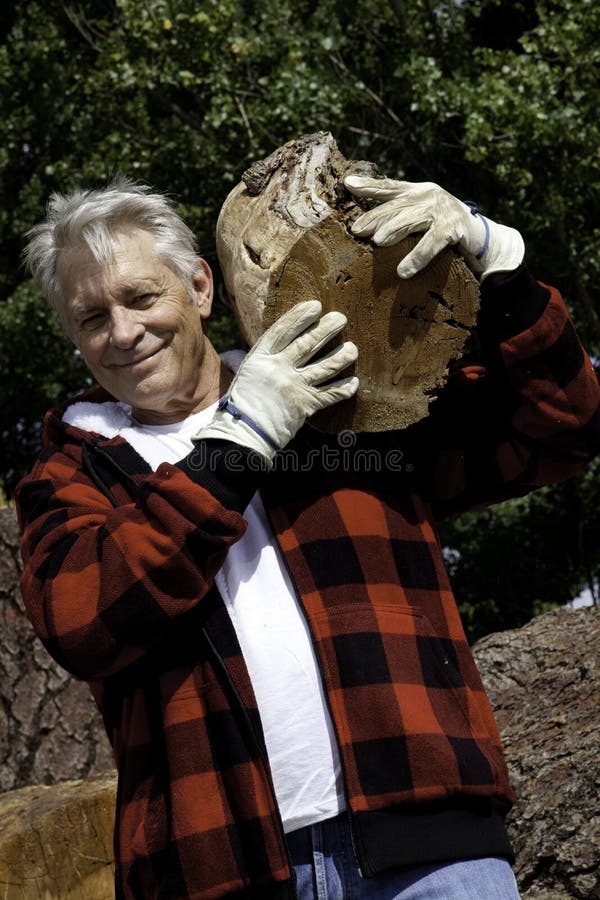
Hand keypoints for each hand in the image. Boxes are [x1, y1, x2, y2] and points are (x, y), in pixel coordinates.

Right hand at [194, 301, 357, 464]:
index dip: (300, 316)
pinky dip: (344, 388)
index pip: (283, 330)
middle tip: (341, 318)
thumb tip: (244, 350)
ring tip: (353, 348)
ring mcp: (294, 386)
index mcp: (260, 357)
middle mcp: (278, 368)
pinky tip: (353, 383)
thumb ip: (253, 359)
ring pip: (325, 367)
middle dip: (327, 329)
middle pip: (308, 344)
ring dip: (342, 356)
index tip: (315, 306)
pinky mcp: (306, 405)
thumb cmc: (243, 402)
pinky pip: (331, 394)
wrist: (244, 433)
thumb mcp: (244, 374)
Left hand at [344, 175, 523, 280]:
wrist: (481, 237)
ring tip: (378, 242)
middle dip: (375, 217)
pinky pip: (431, 244)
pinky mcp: (453, 229)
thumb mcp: (421, 216)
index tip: (348, 184)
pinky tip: (403, 271)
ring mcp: (442, 210)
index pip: (389, 187)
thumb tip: (368, 229)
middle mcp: (428, 196)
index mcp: (417, 191)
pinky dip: (417, 258)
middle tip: (356, 229)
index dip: (369, 186)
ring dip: (394, 230)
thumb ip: (400, 215)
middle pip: (396, 206)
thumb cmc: (444, 227)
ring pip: (412, 220)